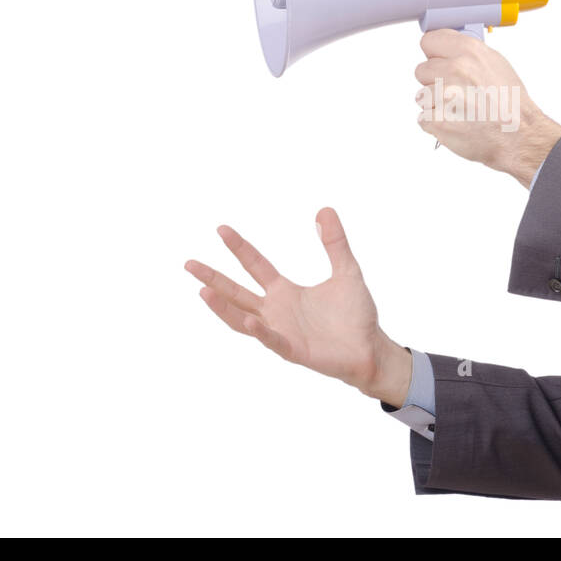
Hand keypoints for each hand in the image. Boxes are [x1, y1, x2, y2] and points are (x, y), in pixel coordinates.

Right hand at [183, 208, 411, 405]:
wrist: (372, 348)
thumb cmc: (356, 314)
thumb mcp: (346, 271)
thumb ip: (335, 243)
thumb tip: (325, 209)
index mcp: (285, 292)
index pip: (255, 265)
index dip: (239, 248)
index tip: (221, 229)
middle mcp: (276, 311)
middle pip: (237, 292)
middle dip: (214, 278)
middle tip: (189, 263)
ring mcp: (282, 331)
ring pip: (243, 319)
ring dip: (224, 307)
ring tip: (204, 291)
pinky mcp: (294, 350)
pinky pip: (273, 340)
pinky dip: (261, 331)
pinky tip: (251, 319)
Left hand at [413, 29, 560, 186]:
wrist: (519, 136)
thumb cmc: (510, 104)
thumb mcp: (496, 64)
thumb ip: (468, 54)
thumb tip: (448, 51)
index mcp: (469, 51)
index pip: (429, 41)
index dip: (433, 55)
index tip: (438, 62)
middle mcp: (455, 69)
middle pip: (421, 70)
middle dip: (434, 82)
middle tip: (455, 93)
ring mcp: (444, 95)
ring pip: (421, 96)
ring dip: (434, 105)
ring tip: (458, 110)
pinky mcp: (438, 120)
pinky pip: (423, 118)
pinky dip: (436, 124)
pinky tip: (455, 123)